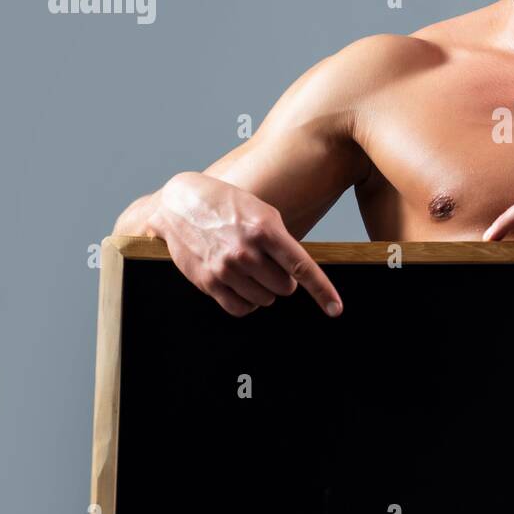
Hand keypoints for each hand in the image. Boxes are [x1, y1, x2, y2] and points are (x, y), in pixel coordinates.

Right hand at [146, 172, 343, 318]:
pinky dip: (247, 302)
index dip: (322, 291)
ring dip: (264, 290)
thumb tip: (299, 272)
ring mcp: (225, 269)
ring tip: (250, 269)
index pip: (301, 267)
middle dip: (283, 278)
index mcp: (265, 229)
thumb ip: (281, 240)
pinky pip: (240, 309)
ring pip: (264, 300)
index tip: (336, 309)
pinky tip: (243, 286)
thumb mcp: (260, 211)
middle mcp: (246, 251)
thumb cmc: (225, 205)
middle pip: (284, 287)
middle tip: (269, 262)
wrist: (178, 205)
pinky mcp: (208, 282)